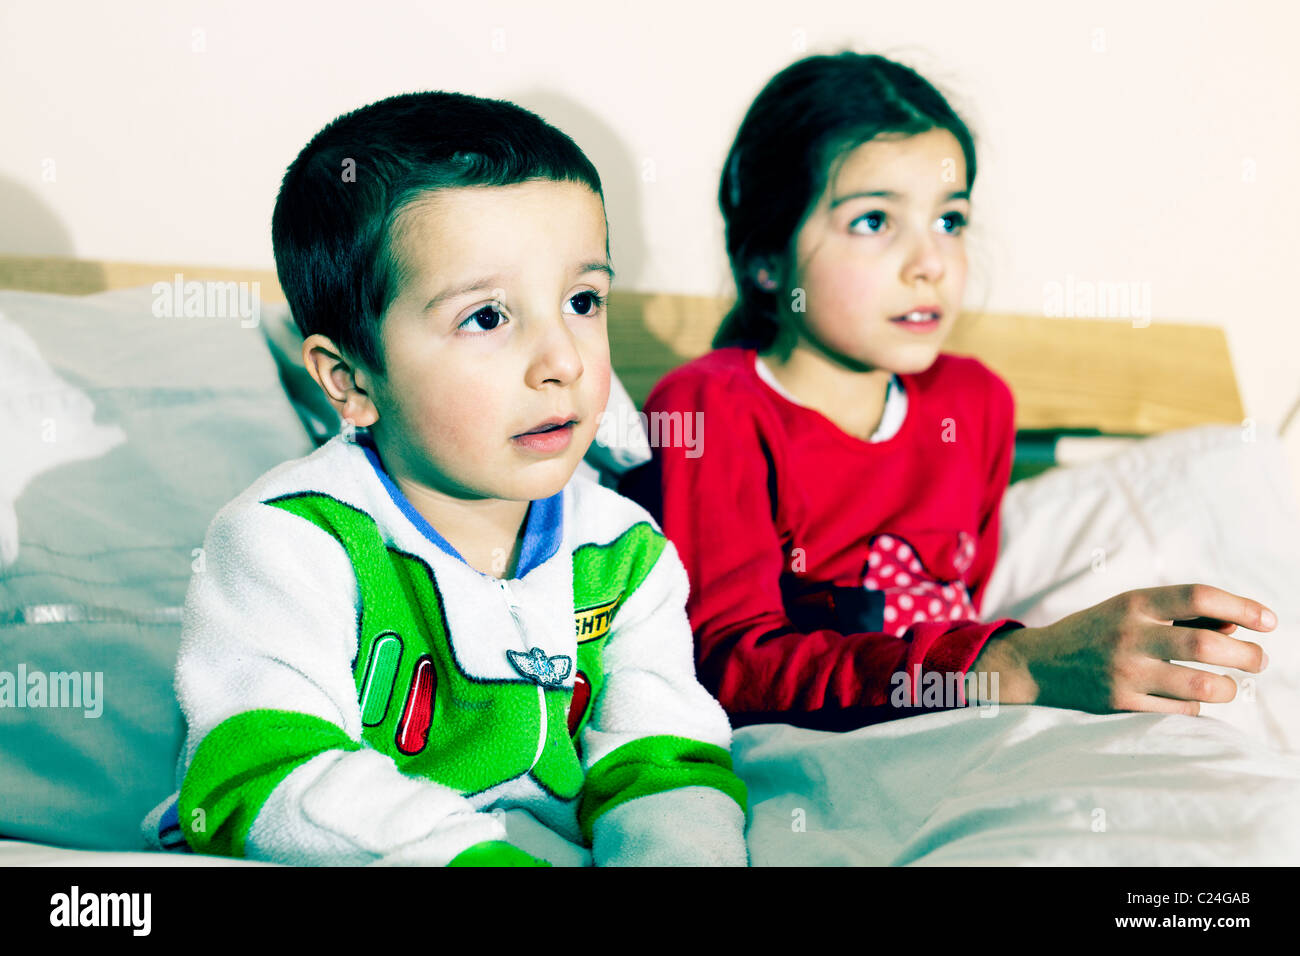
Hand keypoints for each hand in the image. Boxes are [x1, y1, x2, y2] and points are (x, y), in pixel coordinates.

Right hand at [972, 584, 1276, 714]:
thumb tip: (1240, 625)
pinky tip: (1189, 699)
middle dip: (1248, 655)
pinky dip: (1195, 705)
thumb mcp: (1130, 610)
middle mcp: (1129, 635)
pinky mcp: (1121, 705)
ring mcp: (1125, 673)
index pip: (1199, 596)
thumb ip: (1181, 614)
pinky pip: (1181, 710)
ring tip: (1229, 684)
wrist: (1036, 666)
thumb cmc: (1095, 633)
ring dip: (1229, 687)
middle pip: (1208, 645)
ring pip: (1202, 686)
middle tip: (1258, 660)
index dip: (1243, 607)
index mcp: (1133, 603)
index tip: (1269, 622)